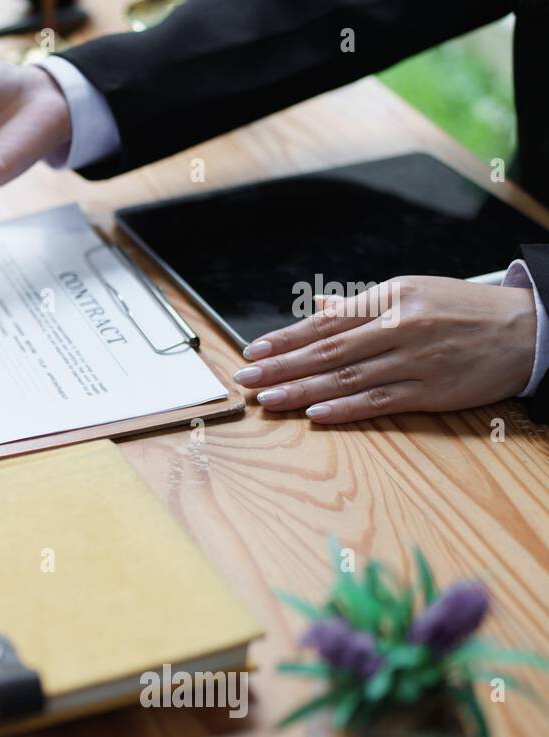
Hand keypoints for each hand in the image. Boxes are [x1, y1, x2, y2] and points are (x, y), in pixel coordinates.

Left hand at [234, 276, 537, 423]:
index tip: (253, 351)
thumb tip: (321, 306)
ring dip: (300, 390)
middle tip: (246, 378)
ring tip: (268, 399)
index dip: (285, 339)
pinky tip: (315, 413)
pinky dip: (344, 408)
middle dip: (280, 366)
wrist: (529, 330)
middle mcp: (398, 326)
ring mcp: (414, 360)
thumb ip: (363, 304)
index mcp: (391, 298)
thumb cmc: (465, 310)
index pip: (326, 322)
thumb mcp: (414, 292)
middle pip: (327, 350)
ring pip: (345, 377)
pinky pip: (378, 401)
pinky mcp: (431, 390)